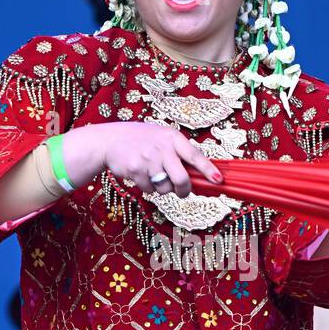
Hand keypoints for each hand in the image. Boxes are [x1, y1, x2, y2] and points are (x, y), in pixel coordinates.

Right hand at [89, 121, 223, 196]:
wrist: (110, 140)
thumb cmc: (141, 140)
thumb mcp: (162, 138)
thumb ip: (179, 153)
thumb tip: (200, 176)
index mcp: (172, 138)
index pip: (195, 155)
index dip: (208, 169)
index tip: (218, 180)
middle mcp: (161, 148)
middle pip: (182, 179)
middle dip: (184, 190)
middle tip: (183, 192)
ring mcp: (148, 159)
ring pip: (165, 188)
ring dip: (163, 189)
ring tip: (155, 176)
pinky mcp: (135, 170)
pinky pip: (149, 189)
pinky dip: (148, 187)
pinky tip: (141, 175)